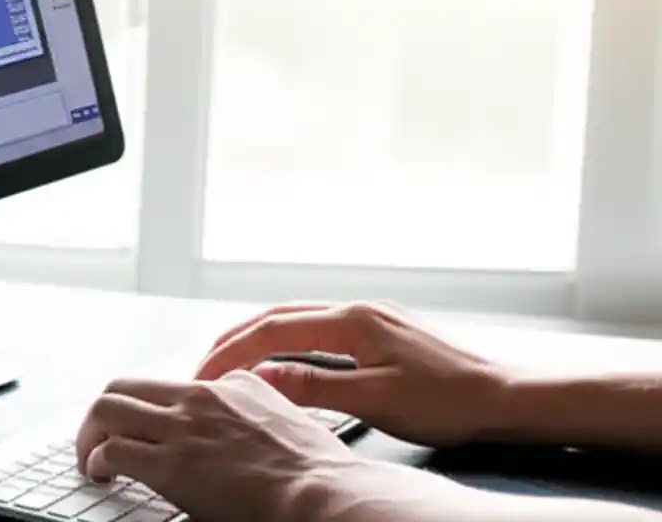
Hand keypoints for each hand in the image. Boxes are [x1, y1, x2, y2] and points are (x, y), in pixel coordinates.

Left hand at [74, 374, 363, 521]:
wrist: (322, 492)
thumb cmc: (314, 468)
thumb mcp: (286, 413)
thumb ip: (256, 402)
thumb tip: (248, 402)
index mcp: (226, 386)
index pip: (166, 384)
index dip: (145, 409)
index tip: (141, 428)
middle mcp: (196, 399)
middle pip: (123, 386)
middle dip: (102, 413)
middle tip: (99, 438)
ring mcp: (180, 429)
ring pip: (106, 410)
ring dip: (90, 435)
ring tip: (91, 459)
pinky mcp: (170, 465)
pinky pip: (113, 451)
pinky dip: (97, 462)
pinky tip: (102, 475)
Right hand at [195, 302, 511, 446]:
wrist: (509, 397)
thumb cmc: (452, 401)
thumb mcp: (377, 401)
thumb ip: (315, 386)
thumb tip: (263, 375)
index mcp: (353, 321)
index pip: (272, 330)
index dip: (232, 353)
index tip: (204, 375)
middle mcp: (358, 310)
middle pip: (277, 316)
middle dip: (234, 339)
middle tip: (203, 366)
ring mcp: (370, 318)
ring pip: (296, 320)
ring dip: (258, 339)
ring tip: (230, 363)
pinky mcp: (381, 333)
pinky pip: (318, 330)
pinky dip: (286, 344)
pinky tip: (281, 362)